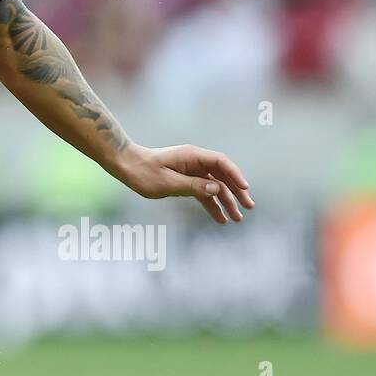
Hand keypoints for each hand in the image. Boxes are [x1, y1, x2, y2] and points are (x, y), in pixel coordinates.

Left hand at [116, 143, 253, 223]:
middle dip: (236, 192)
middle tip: (249, 207)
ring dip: (226, 201)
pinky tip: (220, 218)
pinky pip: (203, 192)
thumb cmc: (143, 172)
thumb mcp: (167, 182)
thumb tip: (217, 189)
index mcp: (192, 156)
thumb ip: (193, 186)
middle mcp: (194, 161)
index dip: (235, 175)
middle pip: (222, 175)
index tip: (245, 189)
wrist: (126, 166)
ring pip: (214, 186)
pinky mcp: (185, 180)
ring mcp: (190, 170)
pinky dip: (211, 204)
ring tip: (237, 219)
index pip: (220, 163)